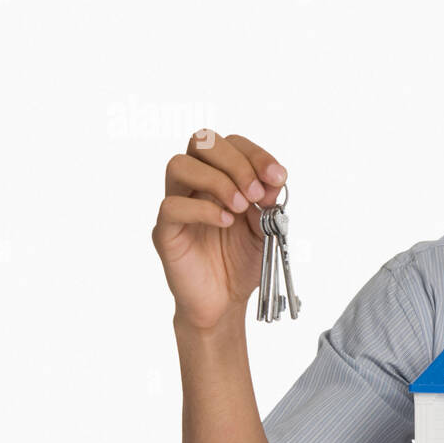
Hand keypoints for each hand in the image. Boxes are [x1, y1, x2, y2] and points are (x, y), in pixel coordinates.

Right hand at [152, 129, 288, 329]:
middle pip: (201, 142)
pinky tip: (226, 222)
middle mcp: (196, 185)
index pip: (231, 144)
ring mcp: (178, 205)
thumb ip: (270, 203)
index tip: (277, 176)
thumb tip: (272, 181)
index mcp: (221, 177)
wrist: (225, 300)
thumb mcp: (268, 228)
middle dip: (236, 162)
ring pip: (179, 165)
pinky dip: (203, 210)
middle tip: (256, 193)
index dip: (256, 154)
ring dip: (217, 180)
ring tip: (241, 207)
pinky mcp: (166, 231)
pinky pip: (171, 206)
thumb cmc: (242, 261)